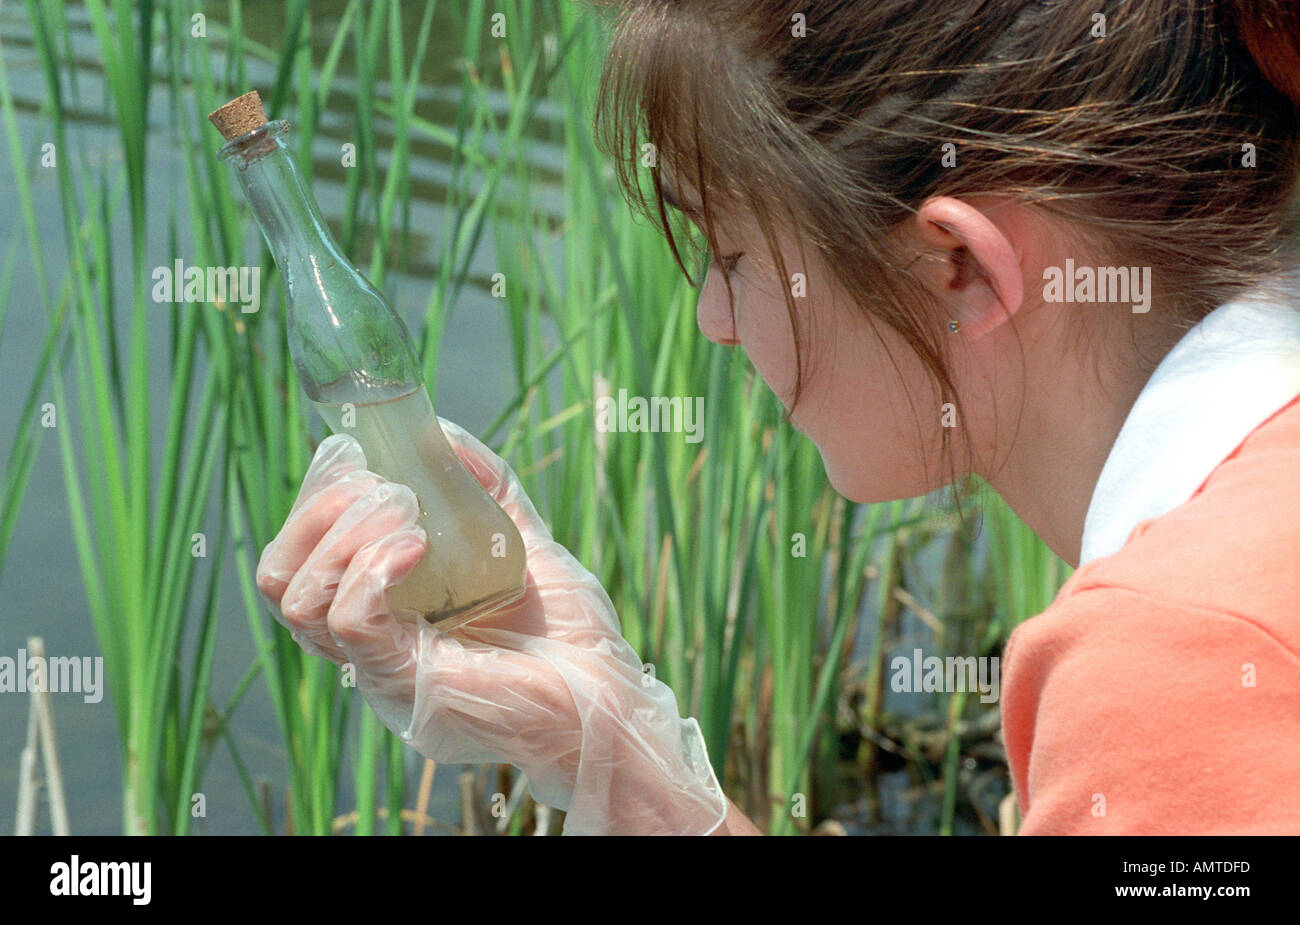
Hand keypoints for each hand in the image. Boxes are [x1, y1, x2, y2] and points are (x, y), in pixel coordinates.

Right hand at [255, 419, 726, 834]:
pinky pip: (351, 623)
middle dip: (321, 508)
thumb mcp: (520, 537)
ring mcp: (380, 667)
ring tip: (411, 516)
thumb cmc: (568, 632)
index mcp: (380, 610)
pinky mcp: (407, 683)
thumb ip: (482, 484)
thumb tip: (439, 433)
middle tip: (391, 489)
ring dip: (346, 532)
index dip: (315, 497)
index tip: (358, 454)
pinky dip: (373, 567)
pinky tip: (418, 546)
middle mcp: (366, 643)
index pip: (297, 555)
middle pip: (279, 575)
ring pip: (298, 596)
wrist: (608, 693)